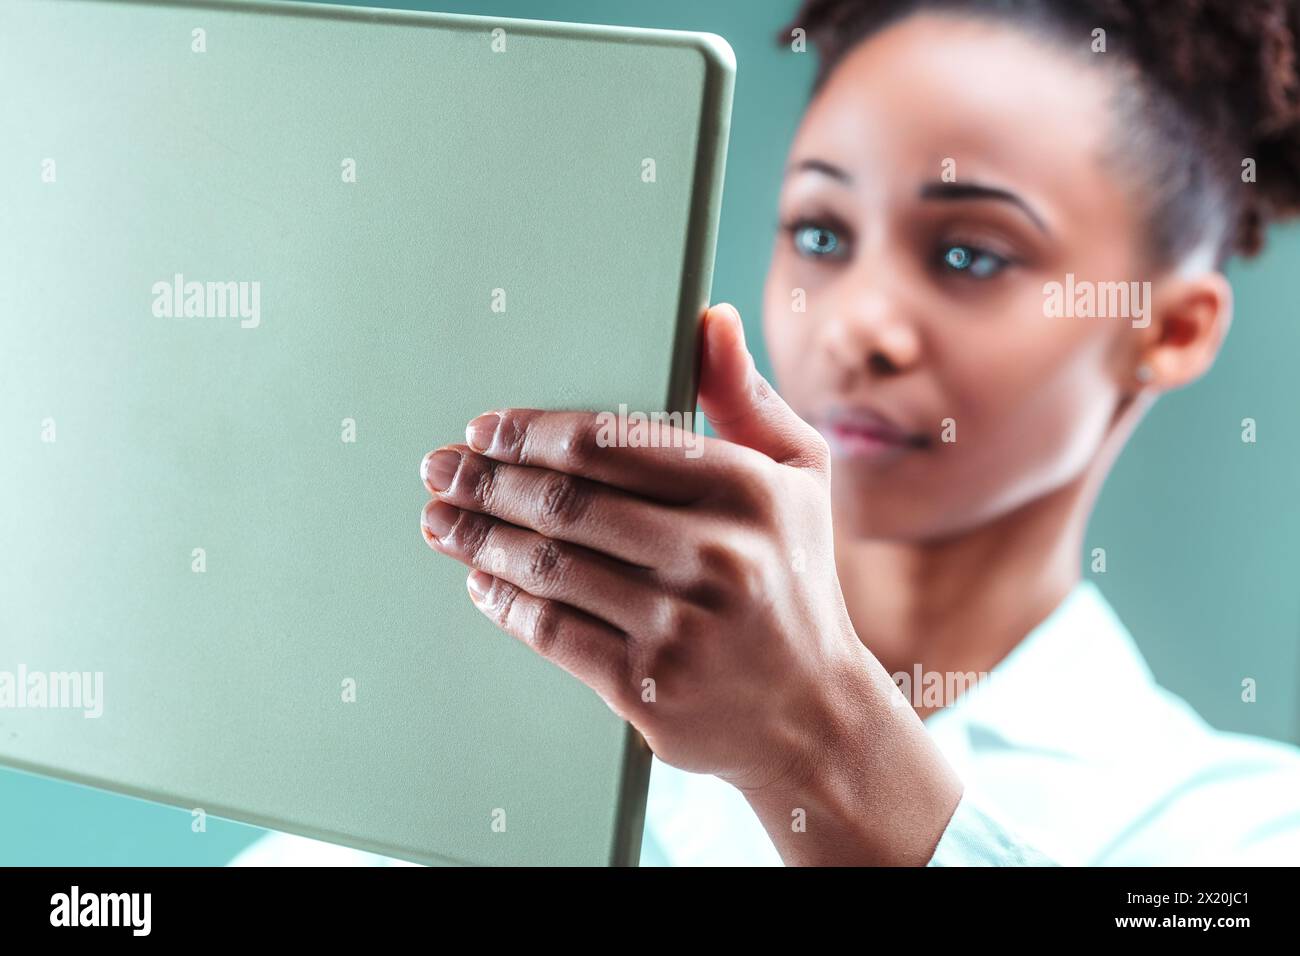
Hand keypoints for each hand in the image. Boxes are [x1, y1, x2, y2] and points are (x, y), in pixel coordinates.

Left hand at [419, 304, 961, 862]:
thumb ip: (744, 397)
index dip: (532, 433)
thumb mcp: (796, 478)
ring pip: (548, 566)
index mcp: (746, 489)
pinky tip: (479, 583)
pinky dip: (504, 603)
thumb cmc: (793, 579)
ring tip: (439, 522)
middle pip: (567, 503)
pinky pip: (552, 632)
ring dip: (479, 540)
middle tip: (439, 469)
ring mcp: (680, 625)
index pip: (611, 443)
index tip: (484, 430)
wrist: (812, 713)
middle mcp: (716, 554)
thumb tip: (708, 316)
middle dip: (486, 482)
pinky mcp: (648, 686)